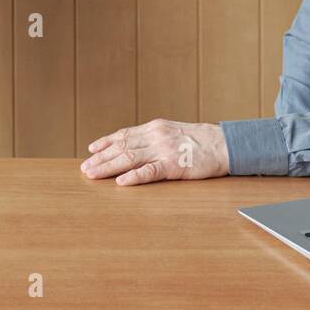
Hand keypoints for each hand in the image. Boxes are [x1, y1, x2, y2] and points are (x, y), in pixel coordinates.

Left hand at [80, 119, 230, 184]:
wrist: (224, 144)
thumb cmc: (200, 140)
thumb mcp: (174, 131)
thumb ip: (155, 137)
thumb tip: (135, 145)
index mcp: (155, 127)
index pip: (124, 134)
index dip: (106, 142)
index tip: (91, 150)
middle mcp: (156, 136)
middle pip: (122, 146)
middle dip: (101, 158)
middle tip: (85, 168)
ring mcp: (164, 150)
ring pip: (130, 158)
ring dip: (109, 167)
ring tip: (93, 174)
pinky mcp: (174, 166)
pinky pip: (150, 171)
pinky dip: (134, 176)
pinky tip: (121, 182)